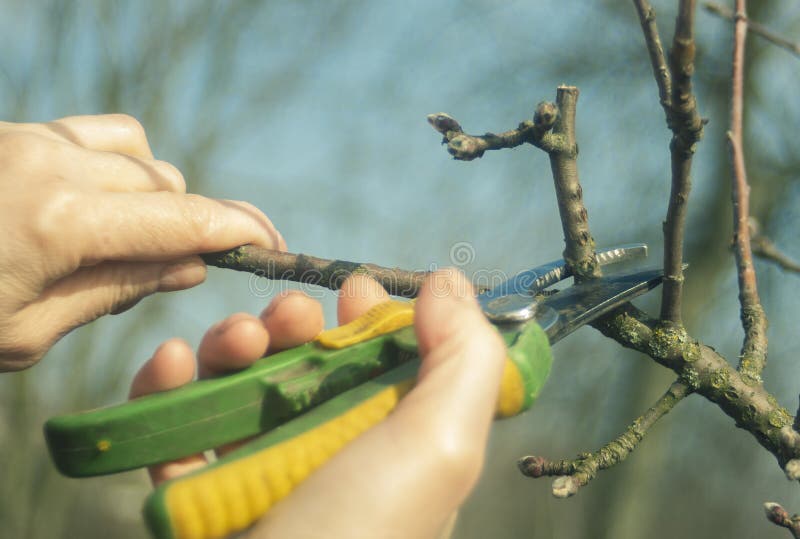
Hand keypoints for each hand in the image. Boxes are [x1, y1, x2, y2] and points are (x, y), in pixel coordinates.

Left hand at [0, 115, 283, 370]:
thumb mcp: (24, 332)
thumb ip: (114, 290)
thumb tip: (192, 267)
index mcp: (59, 223)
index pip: (184, 220)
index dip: (240, 232)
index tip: (273, 245)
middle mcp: (51, 163)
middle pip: (167, 184)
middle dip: (185, 225)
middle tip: (170, 270)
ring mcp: (30, 136)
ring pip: (139, 151)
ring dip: (152, 192)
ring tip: (122, 235)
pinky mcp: (13, 129)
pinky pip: (96, 132)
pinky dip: (118, 162)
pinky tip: (94, 199)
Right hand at [130, 270, 505, 538]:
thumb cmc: (360, 537)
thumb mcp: (440, 447)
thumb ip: (465, 358)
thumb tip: (448, 283)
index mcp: (394, 449)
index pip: (385, 367)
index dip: (371, 321)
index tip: (353, 289)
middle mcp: (331, 461)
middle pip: (307, 368)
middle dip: (293, 325)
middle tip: (284, 318)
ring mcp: (260, 477)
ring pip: (239, 386)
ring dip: (230, 345)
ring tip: (230, 341)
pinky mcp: (196, 496)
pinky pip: (176, 428)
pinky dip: (167, 388)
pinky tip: (170, 363)